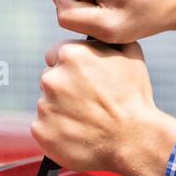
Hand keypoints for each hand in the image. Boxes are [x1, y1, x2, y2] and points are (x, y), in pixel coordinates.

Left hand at [31, 38, 175, 175]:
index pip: (56, 55)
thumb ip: (106, 41)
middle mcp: (52, 78)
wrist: (135, 141)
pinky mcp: (41, 131)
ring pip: (48, 105)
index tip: (84, 81)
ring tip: (88, 121)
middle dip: (66, 89)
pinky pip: (44, 128)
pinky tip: (78, 134)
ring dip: (62, 111)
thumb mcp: (131, 56)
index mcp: (70, 55)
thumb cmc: (134, 99)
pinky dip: (57, 132)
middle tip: (89, 103)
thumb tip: (97, 35)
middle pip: (50, 80)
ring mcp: (44, 106)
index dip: (72, 68)